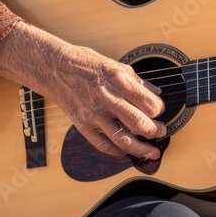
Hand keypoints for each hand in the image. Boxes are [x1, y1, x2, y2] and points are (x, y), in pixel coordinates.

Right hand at [0, 21, 166, 159]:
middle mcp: (106, 98)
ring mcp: (93, 114)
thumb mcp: (115, 64)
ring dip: (141, 149)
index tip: (160, 111)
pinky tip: (126, 152)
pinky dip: (118, 152)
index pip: (147, 102)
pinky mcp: (82, 125)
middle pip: (138, 123)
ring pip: (122, 139)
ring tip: (152, 152)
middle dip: (155, 132)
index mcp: (117, 79)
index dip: (159, 110)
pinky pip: (103, 145)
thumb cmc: (85, 63)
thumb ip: (137, 81)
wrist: (53, 68)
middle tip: (162, 133)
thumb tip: (155, 92)